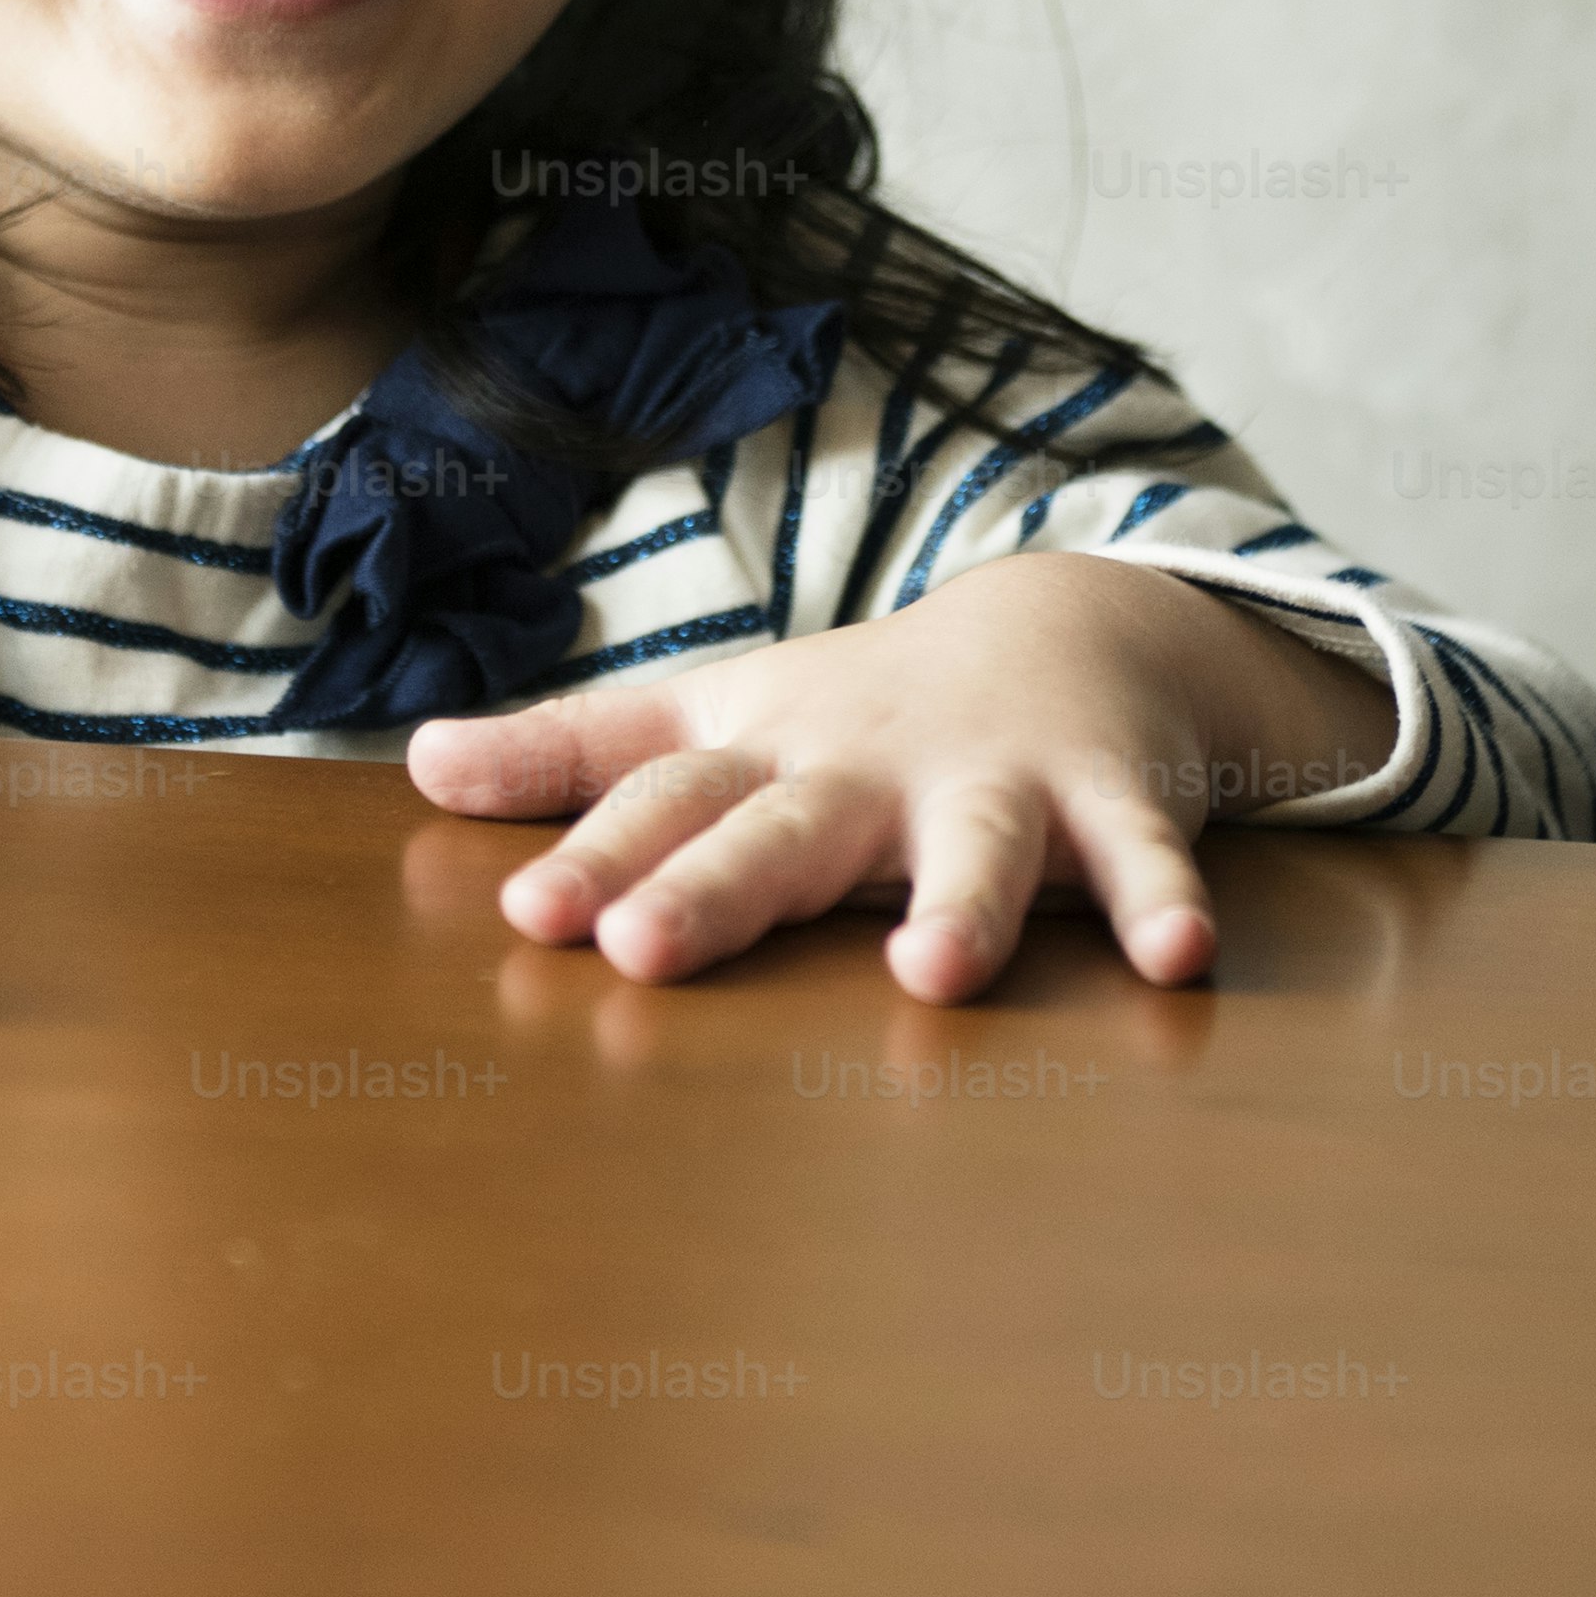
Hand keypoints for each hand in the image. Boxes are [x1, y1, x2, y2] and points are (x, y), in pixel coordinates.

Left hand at [403, 551, 1392, 1003]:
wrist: (1066, 621)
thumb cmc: (860, 708)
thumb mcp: (718, 720)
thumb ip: (576, 752)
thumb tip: (417, 765)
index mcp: (767, 757)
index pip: (665, 800)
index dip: (597, 850)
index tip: (529, 914)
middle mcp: (867, 767)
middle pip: (783, 827)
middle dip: (717, 885)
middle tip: (641, 947)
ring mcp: (991, 777)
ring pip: (972, 843)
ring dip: (959, 901)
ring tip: (932, 975)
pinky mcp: (1107, 793)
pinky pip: (1139, 850)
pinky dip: (1160, 893)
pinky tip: (1178, 957)